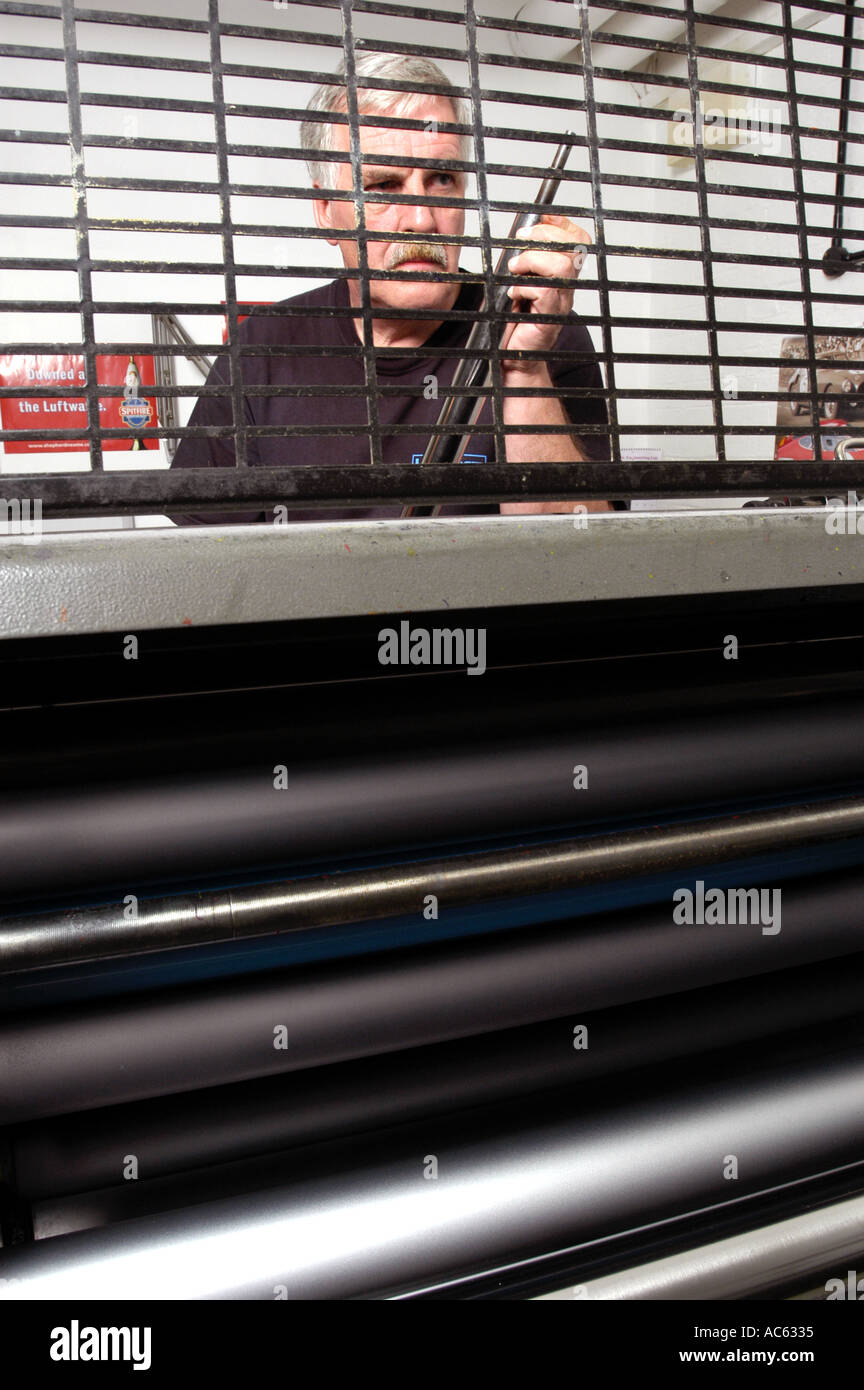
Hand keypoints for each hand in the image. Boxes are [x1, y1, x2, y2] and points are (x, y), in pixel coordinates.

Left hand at [499, 213, 590, 373]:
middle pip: (573, 246)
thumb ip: (522, 261)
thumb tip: (517, 237)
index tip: (542, 215)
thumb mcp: (517, 283)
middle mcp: (566, 286)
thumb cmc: (514, 323)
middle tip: (521, 241)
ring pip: (561, 264)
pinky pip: (544, 289)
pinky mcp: (550, 316)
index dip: (562, 223)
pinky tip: (514, 295)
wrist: (515, 358)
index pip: (576, 239)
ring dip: (532, 259)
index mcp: (561, 275)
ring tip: (515, 270)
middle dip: (544, 234)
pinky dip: (524, 286)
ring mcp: (560, 301)